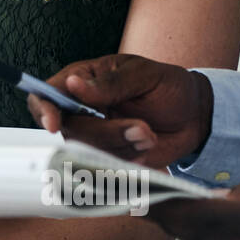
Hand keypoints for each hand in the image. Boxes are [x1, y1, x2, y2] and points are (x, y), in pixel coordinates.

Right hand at [26, 54, 213, 168]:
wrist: (194, 116)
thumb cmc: (168, 86)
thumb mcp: (144, 75)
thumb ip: (110, 82)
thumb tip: (73, 84)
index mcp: (82, 80)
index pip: (46, 95)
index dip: (45, 111)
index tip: (55, 126)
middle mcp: (80, 109)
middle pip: (69, 129)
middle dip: (106, 133)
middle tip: (142, 128)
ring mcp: (93, 134)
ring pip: (88, 150)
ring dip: (123, 145)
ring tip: (149, 133)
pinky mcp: (108, 155)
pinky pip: (107, 164)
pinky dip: (131, 157)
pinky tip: (147, 143)